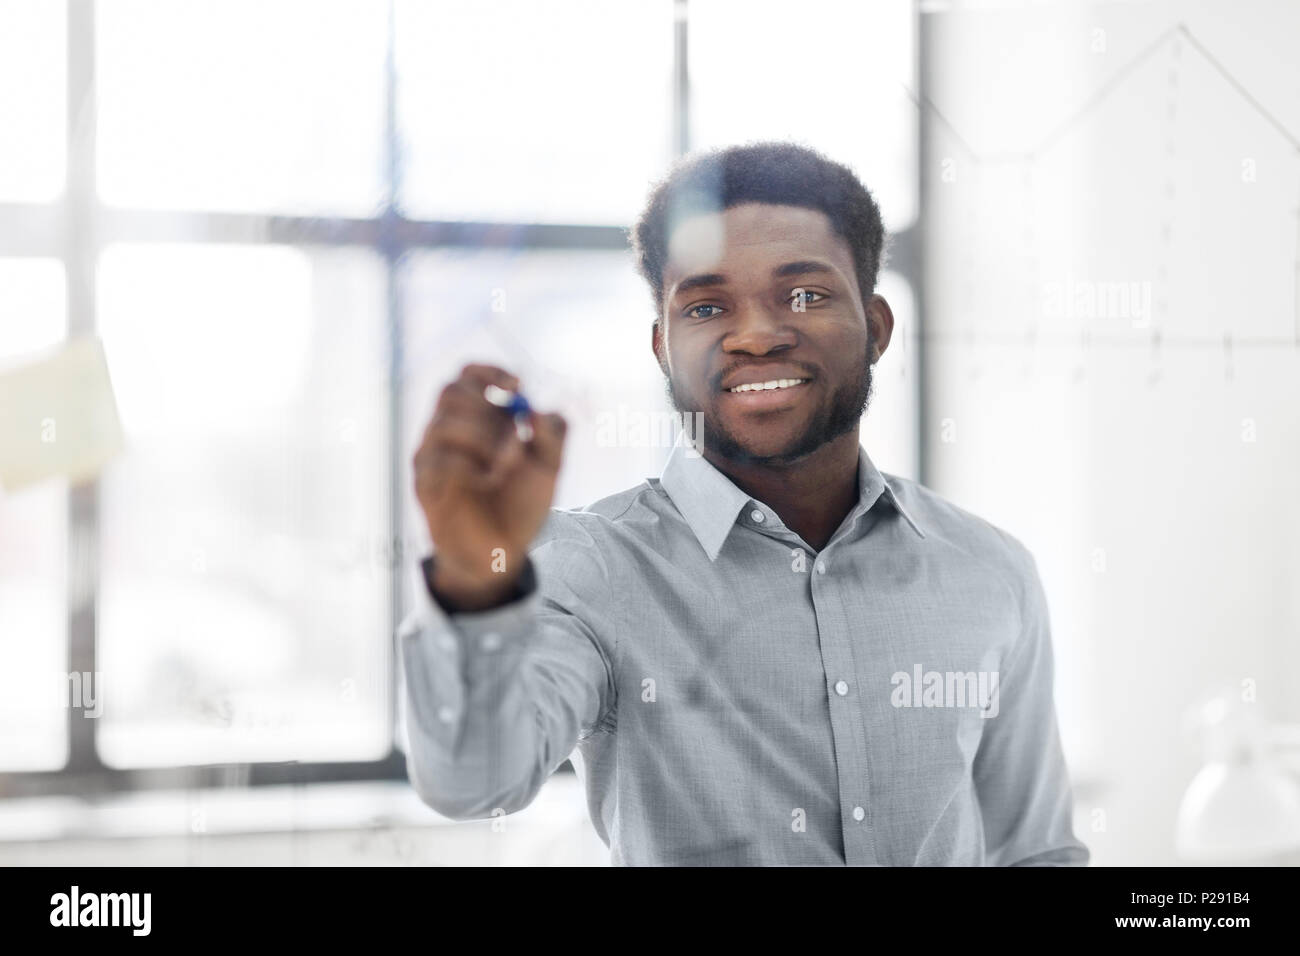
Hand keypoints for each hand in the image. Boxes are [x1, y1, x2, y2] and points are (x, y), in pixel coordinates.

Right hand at [413, 364, 565, 609]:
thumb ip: (553, 436)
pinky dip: (468, 466)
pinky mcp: (425, 485)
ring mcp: (432, 457)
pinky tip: (485, 482)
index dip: (489, 372)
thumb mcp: (549, 468)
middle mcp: (448, 432)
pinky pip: (437, 459)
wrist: (503, 553)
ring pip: (443, 424)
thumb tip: (540, 410)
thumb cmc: (520, 505)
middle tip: (515, 436)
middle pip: (451, 392)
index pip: (467, 376)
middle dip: (487, 408)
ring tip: (504, 466)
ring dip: (483, 439)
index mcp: (476, 419)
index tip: (517, 386)